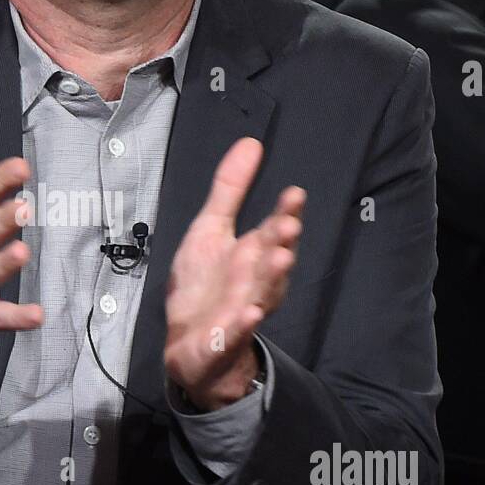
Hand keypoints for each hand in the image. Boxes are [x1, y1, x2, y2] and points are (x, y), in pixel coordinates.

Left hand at [164, 137, 304, 410]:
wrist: (191, 341)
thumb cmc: (205, 283)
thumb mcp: (209, 228)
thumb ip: (230, 189)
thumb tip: (251, 143)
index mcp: (253, 252)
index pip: (274, 228)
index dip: (285, 213)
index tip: (294, 194)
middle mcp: (256, 279)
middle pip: (273, 258)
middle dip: (282, 242)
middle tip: (290, 226)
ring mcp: (244, 308)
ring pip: (263, 291)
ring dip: (272, 277)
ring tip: (281, 259)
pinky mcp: (225, 336)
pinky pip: (237, 330)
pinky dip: (243, 323)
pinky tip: (251, 313)